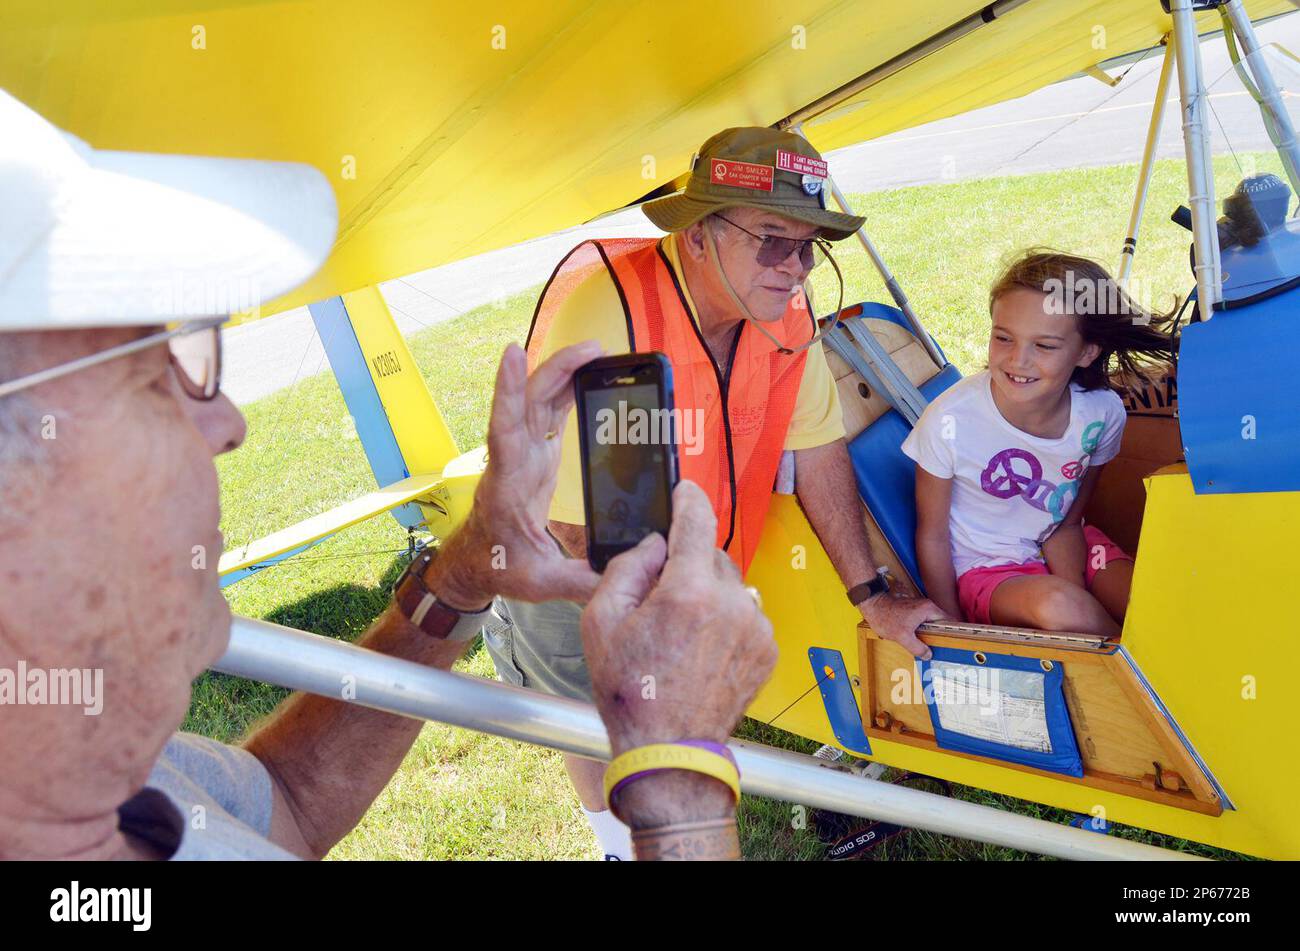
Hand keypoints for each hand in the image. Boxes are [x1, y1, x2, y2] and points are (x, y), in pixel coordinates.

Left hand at [432, 341, 602, 608]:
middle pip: (530, 402)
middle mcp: (513, 460)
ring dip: (563, 372)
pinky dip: (564, 389)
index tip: (512, 354)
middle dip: (558, 369)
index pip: (506, 430)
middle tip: (595, 349)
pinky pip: (546, 412)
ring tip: (598, 353)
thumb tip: (625, 574)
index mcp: (509, 484)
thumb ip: (581, 580)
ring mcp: (523, 453)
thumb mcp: (540, 584)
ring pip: (539, 400)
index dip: (510, 391)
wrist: (478, 563)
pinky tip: (585, 373)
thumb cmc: (502, 569)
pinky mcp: (534, 454)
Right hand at [580, 480, 777, 755]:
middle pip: (712, 556)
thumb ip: (626, 568)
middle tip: (659, 603)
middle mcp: (730, 604)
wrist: (670, 749)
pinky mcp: (768, 649)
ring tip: (681, 636)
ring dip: (708, 594)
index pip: (696, 522)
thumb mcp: (601, 622)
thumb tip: (654, 545)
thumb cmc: (630, 691)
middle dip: (687, 567)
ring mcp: (755, 628)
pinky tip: (701, 650)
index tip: (685, 489)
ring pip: (730, 586)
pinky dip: (726, 620)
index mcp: (688, 592)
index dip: (688, 499)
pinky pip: (746, 614)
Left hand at [860, 593, 946, 660]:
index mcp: (928, 610)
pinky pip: (924, 623)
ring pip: (932, 624)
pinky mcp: (913, 612)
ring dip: (933, 634)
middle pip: (941, 623)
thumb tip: (928, 654)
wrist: (872, 605)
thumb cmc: (885, 617)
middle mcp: (926, 607)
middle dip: (942, 636)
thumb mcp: (903, 636)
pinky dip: (924, 632)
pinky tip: (922, 642)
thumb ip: (917, 647)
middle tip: (944, 649)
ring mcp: (919, 608)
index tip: (955, 643)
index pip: (949, 621)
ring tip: (934, 648)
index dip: (953, 633)